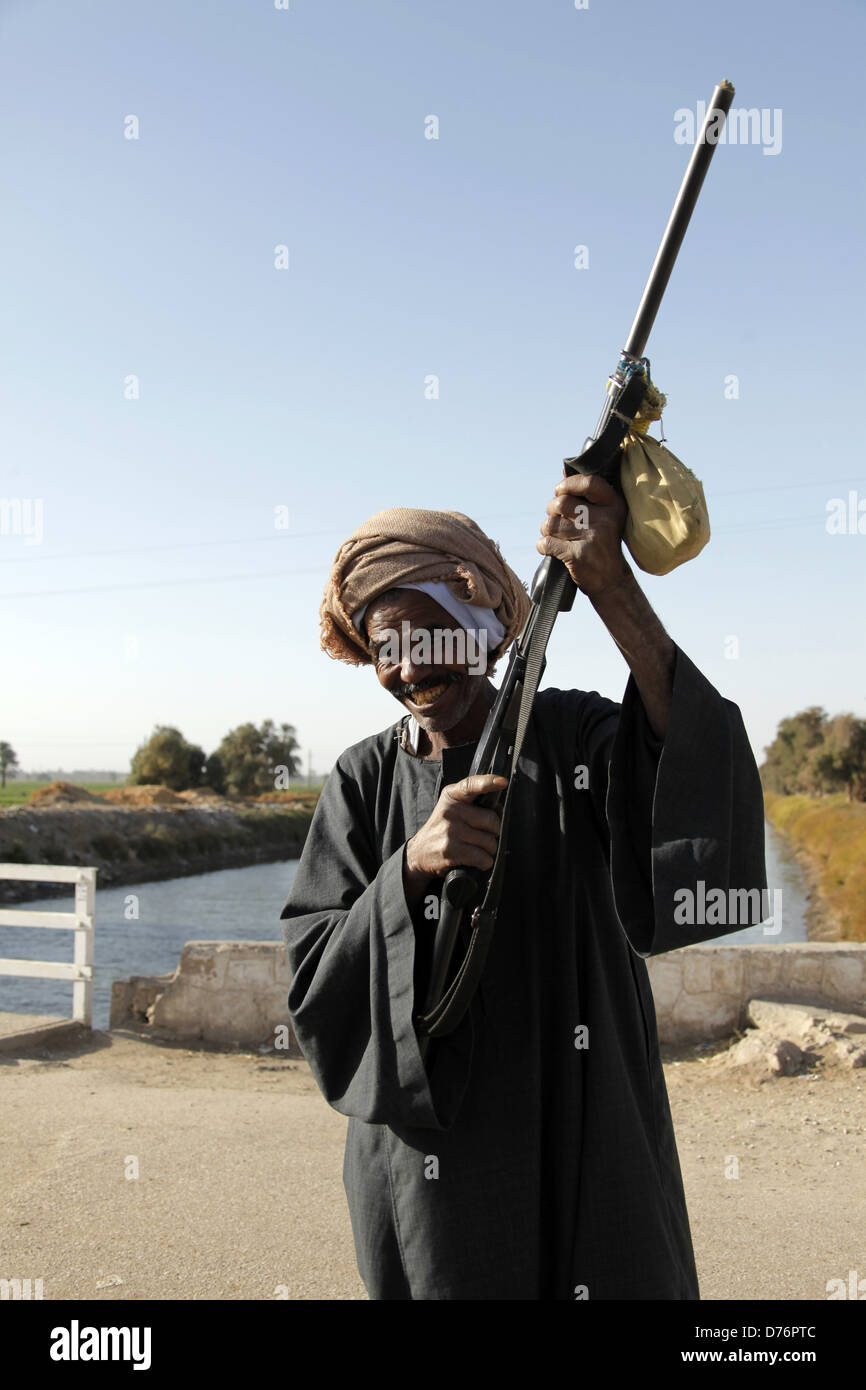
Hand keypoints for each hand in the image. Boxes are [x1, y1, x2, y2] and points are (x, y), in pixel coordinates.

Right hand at [403, 774, 505, 902]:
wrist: (419, 853)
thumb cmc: (444, 828)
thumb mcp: (454, 809)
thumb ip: (476, 805)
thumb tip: (499, 810)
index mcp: (452, 796)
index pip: (471, 785)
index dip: (488, 783)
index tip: (502, 782)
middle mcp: (450, 811)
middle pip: (491, 820)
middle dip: (494, 832)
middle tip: (484, 835)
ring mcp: (449, 831)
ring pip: (489, 842)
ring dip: (489, 849)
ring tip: (477, 849)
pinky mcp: (450, 851)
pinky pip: (482, 857)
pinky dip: (485, 862)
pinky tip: (477, 861)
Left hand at [536, 472, 628, 597]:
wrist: (612, 581)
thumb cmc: (603, 544)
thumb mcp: (606, 517)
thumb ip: (588, 497)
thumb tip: (565, 470)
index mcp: (614, 505)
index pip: (589, 482)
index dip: (568, 484)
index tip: (559, 491)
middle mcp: (605, 519)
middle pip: (561, 503)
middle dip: (551, 510)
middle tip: (554, 519)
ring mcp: (592, 537)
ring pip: (551, 524)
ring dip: (546, 530)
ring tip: (553, 536)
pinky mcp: (578, 555)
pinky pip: (546, 543)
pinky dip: (543, 546)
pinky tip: (549, 549)